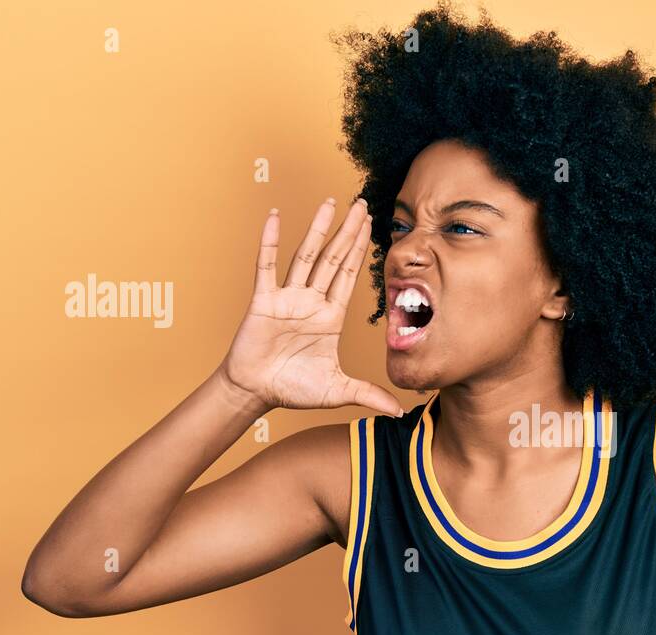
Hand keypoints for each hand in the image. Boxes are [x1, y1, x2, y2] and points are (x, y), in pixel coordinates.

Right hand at [218, 198, 402, 414]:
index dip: (362, 252)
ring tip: (331, 203)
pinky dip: (270, 242)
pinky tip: (275, 217)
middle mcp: (311, 301)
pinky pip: (267, 266)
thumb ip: (369, 395)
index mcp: (330, 316)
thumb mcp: (338, 391)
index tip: (373, 227)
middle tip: (362, 204)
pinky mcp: (264, 300)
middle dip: (348, 232)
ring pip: (307, 256)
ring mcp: (287, 297)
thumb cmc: (293, 389)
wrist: (256, 393)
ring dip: (319, 229)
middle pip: (334, 259)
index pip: (351, 276)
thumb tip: (399, 412)